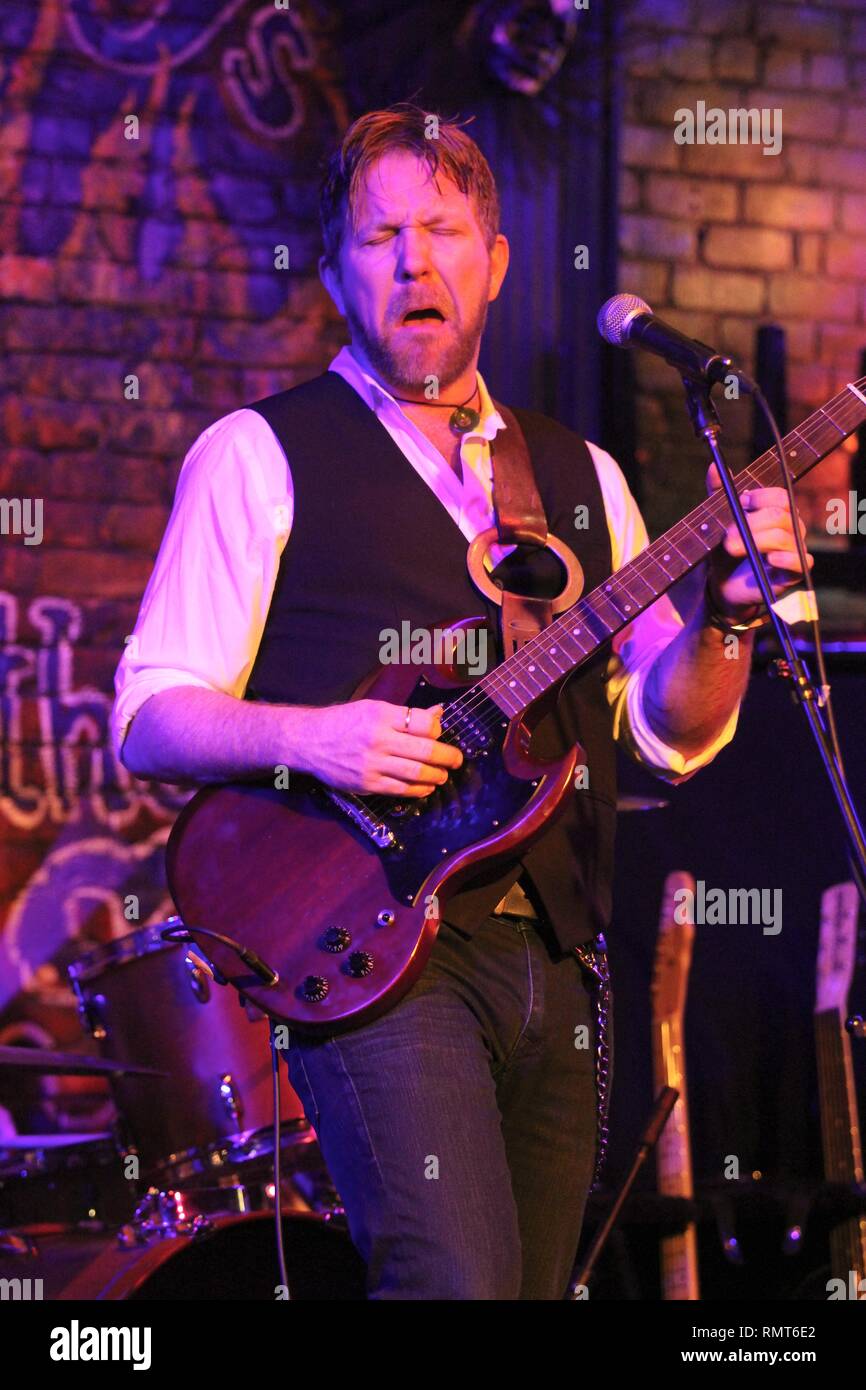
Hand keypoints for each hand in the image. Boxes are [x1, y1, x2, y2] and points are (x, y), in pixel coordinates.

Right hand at [298, 699, 462, 796]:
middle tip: (457, 760)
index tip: (439, 735)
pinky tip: (426, 787)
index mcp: (381, 715)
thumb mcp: (373, 709)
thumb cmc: (343, 722)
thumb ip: (406, 715)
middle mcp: (378, 739)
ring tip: (443, 775)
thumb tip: (439, 714)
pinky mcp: (366, 784)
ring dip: (436, 776)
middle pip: (425, 750)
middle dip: (448, 757)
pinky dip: (419, 790)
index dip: (438, 731)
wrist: (309, 741)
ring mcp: (372, 764)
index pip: (424, 724)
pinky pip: (400, 790)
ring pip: (416, 773)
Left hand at [704, 462, 813, 617]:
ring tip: (732, 549)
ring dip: (755, 541)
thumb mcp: (717, 520)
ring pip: (784, 536)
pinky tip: (770, 558)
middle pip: (781, 515)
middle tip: (727, 536)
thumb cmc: (725, 550)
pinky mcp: (792, 574)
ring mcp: (793, 550)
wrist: (722, 584)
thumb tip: (714, 465)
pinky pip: (801, 562)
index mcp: (777, 513)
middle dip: (751, 523)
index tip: (741, 503)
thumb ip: (717, 493)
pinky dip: (786, 559)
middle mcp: (790, 529)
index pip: (781, 496)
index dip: (761, 497)